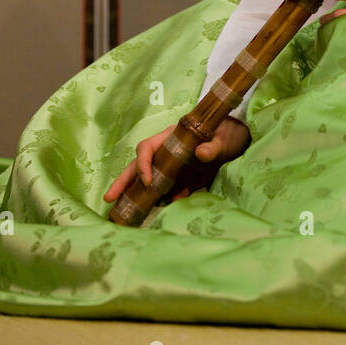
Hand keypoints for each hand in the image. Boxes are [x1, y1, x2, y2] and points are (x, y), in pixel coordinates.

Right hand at [103, 117, 250, 204]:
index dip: (143, 164)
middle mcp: (167, 151)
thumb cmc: (227, 133)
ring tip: (125, 211)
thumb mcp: (223, 139)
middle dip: (124, 181)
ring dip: (137, 194)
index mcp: (172, 137)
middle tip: (109, 198)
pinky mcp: (180, 178)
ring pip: (148, 179)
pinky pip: (166, 190)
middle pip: (139, 165)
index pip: (147, 147)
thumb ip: (213, 146)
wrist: (236, 142)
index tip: (148, 181)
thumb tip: (201, 153)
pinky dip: (164, 200)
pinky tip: (167, 207)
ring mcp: (172, 166)